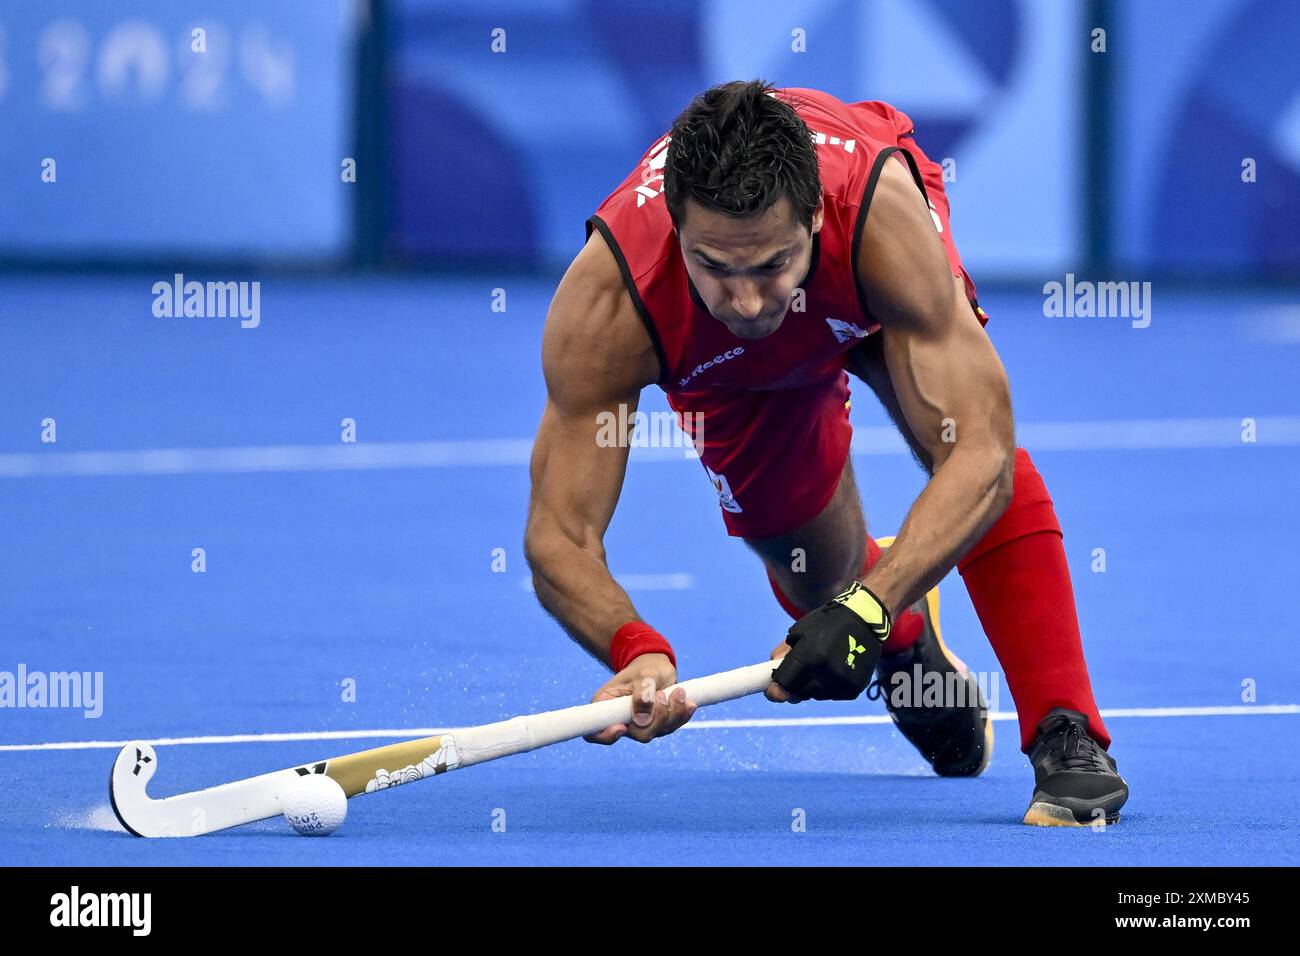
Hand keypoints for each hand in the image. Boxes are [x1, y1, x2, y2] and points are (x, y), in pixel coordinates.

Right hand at [583, 653, 696, 744]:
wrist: (657, 665)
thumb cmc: (646, 667)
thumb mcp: (644, 675)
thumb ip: (643, 695)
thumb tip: (642, 721)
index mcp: (605, 705)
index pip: (595, 731)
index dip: (606, 736)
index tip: (622, 728)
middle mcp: (620, 718)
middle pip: (635, 734)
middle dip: (656, 718)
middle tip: (664, 695)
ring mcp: (638, 724)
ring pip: (655, 732)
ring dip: (672, 714)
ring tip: (679, 693)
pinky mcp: (655, 724)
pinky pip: (669, 727)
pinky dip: (680, 716)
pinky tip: (689, 703)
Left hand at [770, 582, 891, 701]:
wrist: (864, 620)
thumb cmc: (827, 623)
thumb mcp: (800, 631)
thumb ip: (783, 653)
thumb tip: (772, 676)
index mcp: (808, 657)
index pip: (784, 684)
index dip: (775, 690)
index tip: (772, 693)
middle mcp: (825, 673)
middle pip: (800, 693)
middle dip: (796, 686)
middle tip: (800, 675)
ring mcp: (841, 683)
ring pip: (817, 695)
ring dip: (815, 686)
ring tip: (823, 666)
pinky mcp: (854, 689)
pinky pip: (834, 695)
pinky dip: (831, 687)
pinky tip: (837, 669)